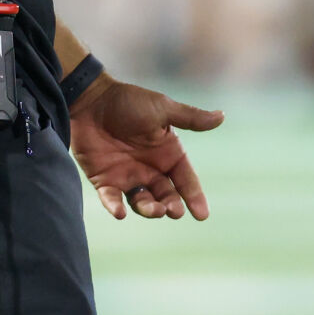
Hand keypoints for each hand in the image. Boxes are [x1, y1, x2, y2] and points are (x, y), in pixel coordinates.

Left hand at [69, 75, 223, 220]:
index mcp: (167, 153)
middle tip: (172, 211)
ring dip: (149, 209)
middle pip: (166, 195)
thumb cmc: (129, 101)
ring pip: (142, 201)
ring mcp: (127, 176)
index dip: (194, 196)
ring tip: (155, 210)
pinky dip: (115, 207)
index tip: (202, 215)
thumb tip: (222, 116)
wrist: (91, 99)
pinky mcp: (104, 180)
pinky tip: (119, 212)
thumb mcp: (163, 109)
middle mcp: (150, 168)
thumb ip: (190, 118)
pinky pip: (111, 199)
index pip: (186, 179)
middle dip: (171, 206)